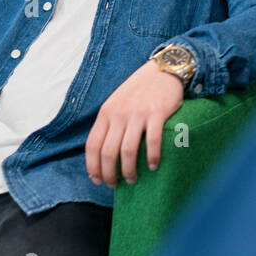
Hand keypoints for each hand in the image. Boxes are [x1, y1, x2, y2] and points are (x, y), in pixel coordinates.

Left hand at [85, 60, 184, 188]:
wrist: (163, 70)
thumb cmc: (140, 90)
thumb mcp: (117, 102)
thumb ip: (110, 122)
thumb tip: (104, 151)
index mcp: (106, 112)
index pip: (92, 145)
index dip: (93, 166)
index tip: (97, 180)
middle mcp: (119, 114)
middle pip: (108, 152)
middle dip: (109, 174)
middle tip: (115, 184)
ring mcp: (138, 114)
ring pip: (127, 150)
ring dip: (129, 170)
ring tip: (133, 179)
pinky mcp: (157, 113)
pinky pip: (152, 141)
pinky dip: (152, 157)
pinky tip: (154, 166)